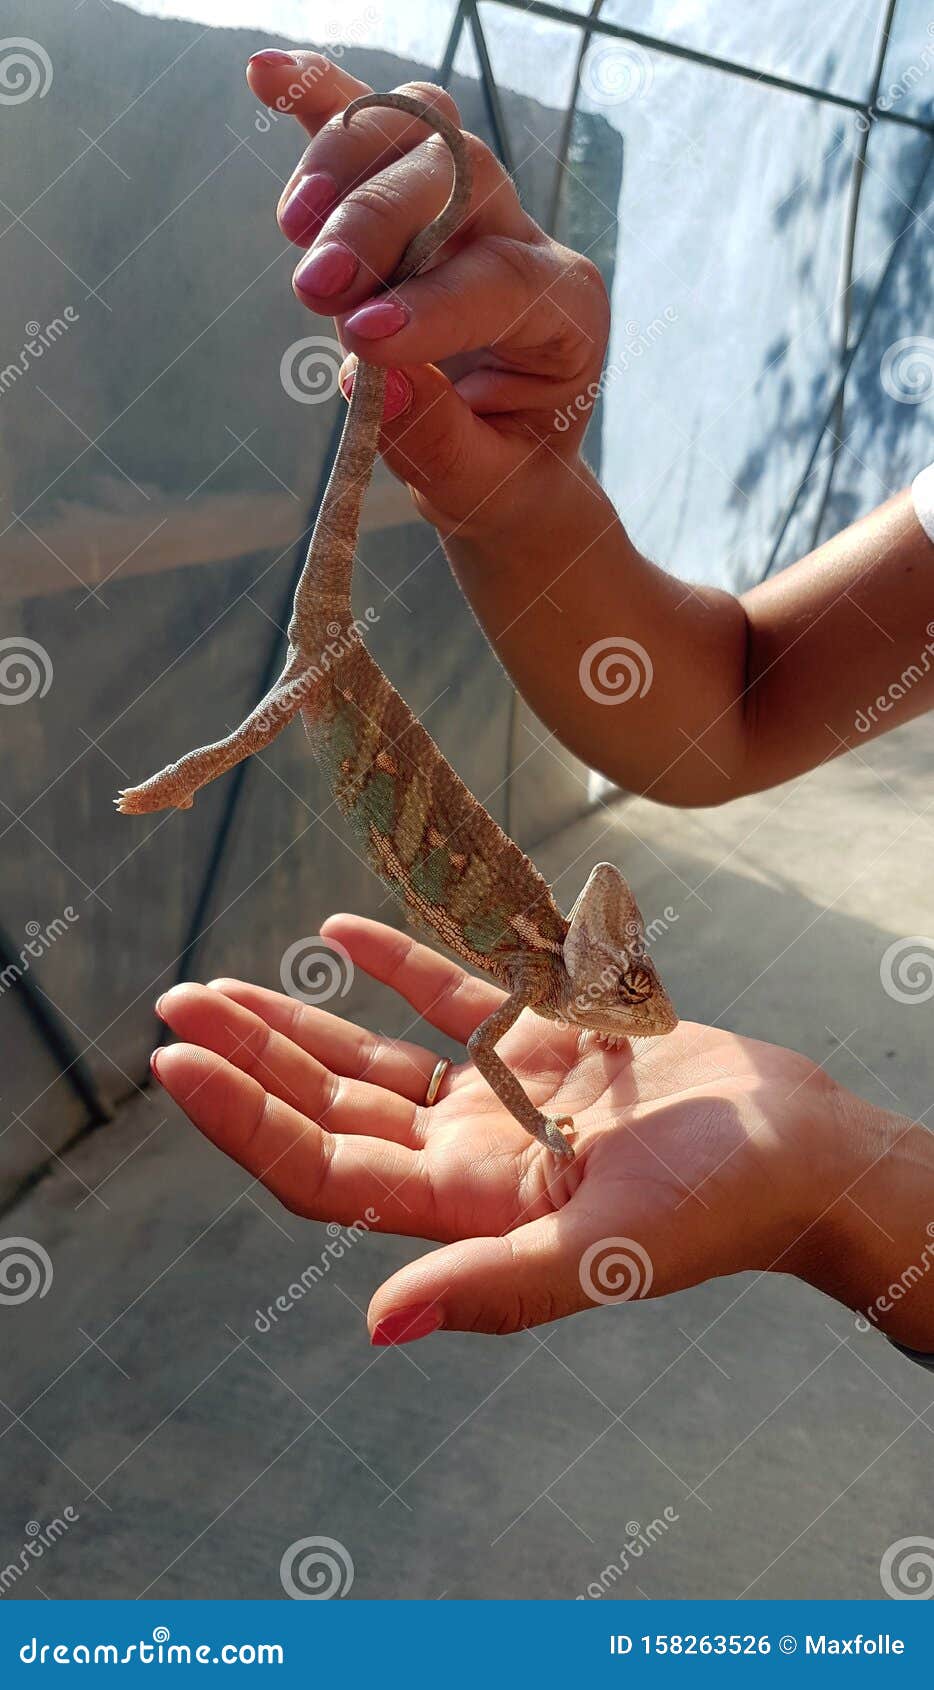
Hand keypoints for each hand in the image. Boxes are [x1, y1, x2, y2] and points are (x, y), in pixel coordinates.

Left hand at [151, 916, 855, 1344]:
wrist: (799, 1146)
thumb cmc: (715, 1203)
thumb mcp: (606, 1247)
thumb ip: (496, 1285)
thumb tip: (377, 1327)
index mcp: (463, 1209)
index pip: (321, 1170)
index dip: (243, 1120)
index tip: (175, 1060)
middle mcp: (464, 1159)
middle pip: (328, 1111)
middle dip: (248, 1061)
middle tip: (172, 1004)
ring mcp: (498, 1104)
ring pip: (372, 1060)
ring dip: (296, 1023)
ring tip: (219, 985)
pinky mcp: (539, 1051)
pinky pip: (449, 1001)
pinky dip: (393, 966)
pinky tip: (336, 930)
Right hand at [245, 49, 608, 535]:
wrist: (507, 463)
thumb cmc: (504, 476)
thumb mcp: (485, 488)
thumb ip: (439, 442)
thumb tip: (376, 383)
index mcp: (566, 313)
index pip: (503, 284)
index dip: (430, 305)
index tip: (361, 339)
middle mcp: (525, 241)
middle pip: (461, 179)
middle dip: (381, 224)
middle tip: (318, 289)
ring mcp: (470, 209)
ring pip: (420, 131)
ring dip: (347, 161)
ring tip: (295, 226)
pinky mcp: (413, 198)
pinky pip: (374, 128)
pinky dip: (320, 100)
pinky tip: (265, 75)